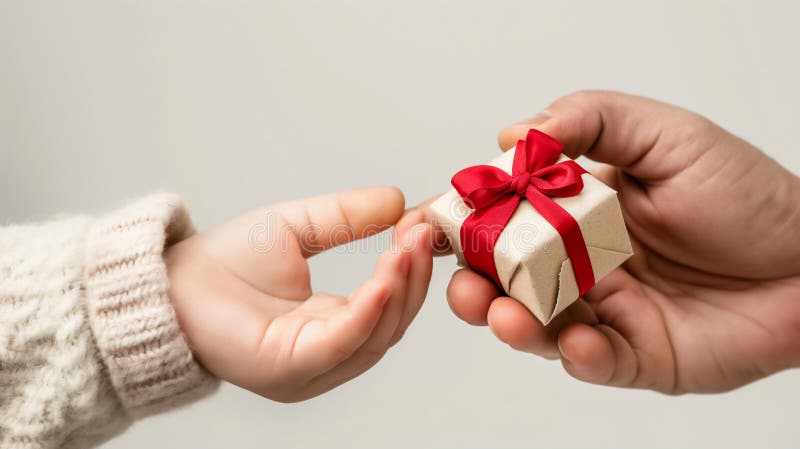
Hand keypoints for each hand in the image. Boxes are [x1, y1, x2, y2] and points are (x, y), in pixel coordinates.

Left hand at [165, 187, 431, 401]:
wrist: (167, 283)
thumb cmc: (221, 265)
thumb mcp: (297, 229)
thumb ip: (346, 218)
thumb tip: (398, 201)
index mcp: (329, 326)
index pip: (387, 305)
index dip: (410, 267)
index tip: (425, 226)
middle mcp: (325, 354)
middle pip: (391, 325)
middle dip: (413, 277)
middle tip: (425, 233)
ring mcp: (310, 368)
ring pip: (376, 337)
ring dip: (401, 289)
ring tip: (411, 244)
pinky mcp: (290, 370)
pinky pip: (345, 341)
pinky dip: (371, 308)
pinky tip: (386, 274)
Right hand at [445, 91, 799, 392]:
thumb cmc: (746, 194)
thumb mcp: (665, 134)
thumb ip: (589, 120)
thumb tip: (513, 133)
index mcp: (573, 213)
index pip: (501, 218)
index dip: (462, 223)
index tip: (429, 223)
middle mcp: (579, 265)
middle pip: (505, 281)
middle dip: (473, 285)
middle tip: (464, 283)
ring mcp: (604, 314)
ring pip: (538, 327)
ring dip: (513, 325)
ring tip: (506, 317)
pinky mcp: (635, 357)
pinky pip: (596, 363)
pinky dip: (581, 357)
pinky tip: (583, 343)